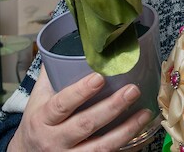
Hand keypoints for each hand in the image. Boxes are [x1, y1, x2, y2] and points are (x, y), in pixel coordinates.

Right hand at [8, 65, 150, 151]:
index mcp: (42, 119)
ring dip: (126, 130)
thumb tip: (70, 42)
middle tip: (133, 90)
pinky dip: (127, 148)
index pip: (61, 105)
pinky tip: (143, 135)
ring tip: (145, 113)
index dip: (80, 92)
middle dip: (111, 108)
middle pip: (85, 125)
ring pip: (100, 147)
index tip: (100, 77)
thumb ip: (53, 74)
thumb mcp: (38, 99)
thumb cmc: (38, 122)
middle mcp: (54, 140)